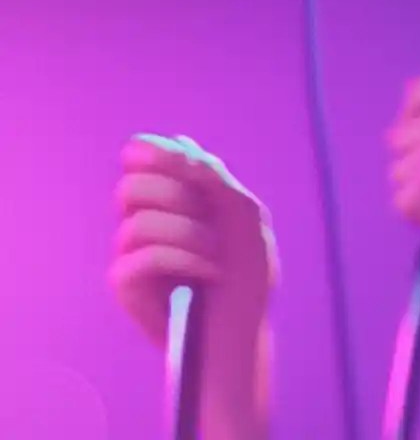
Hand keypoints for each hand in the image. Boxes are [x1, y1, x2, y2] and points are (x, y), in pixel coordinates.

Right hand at [110, 134, 277, 348]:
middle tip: (212, 222)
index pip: (141, 155)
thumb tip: (179, 140)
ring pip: (138, 223)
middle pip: (132, 187)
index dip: (160, 155)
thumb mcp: (244, 215)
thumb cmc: (248, 272)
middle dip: (181, 201)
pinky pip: (140, 257)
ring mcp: (130, 251)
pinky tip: (209, 273)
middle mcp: (145, 217)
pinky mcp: (123, 283)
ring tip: (218, 257)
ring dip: (191, 236)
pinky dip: (184, 261)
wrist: (245, 328)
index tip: (193, 167)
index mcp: (171, 194)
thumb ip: (213, 177)